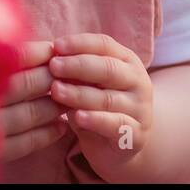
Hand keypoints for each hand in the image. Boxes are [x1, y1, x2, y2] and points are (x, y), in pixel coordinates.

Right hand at [0, 41, 71, 162]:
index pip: (10, 59)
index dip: (35, 53)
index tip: (53, 47)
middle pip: (23, 85)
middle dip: (49, 75)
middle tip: (67, 68)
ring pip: (28, 115)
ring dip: (52, 104)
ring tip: (69, 95)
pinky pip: (24, 144)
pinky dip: (45, 135)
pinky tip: (60, 126)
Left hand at [49, 33, 153, 181]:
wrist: (120, 145)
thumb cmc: (97, 106)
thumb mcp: (86, 84)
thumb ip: (74, 70)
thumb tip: (48, 55)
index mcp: (127, 61)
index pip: (104, 45)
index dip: (80, 43)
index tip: (55, 46)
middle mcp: (138, 81)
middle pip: (108, 68)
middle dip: (78, 65)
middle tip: (53, 66)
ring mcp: (140, 109)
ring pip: (108, 98)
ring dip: (79, 93)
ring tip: (56, 91)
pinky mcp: (137, 135)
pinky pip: (116, 124)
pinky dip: (96, 120)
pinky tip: (77, 117)